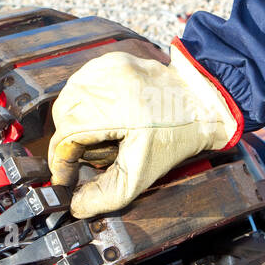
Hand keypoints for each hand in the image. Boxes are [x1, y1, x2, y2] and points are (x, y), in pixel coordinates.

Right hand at [48, 42, 242, 217]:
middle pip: (63, 119)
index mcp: (113, 108)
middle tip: (104, 152)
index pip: (65, 138)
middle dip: (76, 142)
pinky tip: (111, 113)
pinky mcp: (110, 59)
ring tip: (110, 132)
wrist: (201, 101)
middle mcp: (105, 81)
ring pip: (69, 101)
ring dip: (80, 122)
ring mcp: (106, 65)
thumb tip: (76, 206)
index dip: (62, 164)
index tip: (66, 180)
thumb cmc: (176, 135)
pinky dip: (88, 103)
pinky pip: (82, 85)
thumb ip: (107, 193)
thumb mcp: (142, 172)